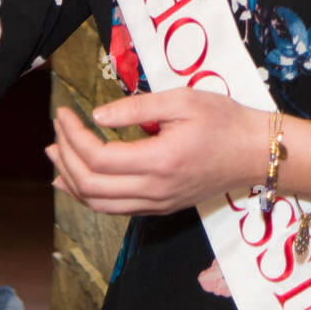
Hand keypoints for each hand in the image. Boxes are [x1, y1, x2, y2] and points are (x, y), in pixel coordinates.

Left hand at [45, 90, 266, 215]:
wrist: (255, 153)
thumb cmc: (224, 120)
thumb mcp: (183, 100)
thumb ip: (137, 107)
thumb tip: (97, 116)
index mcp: (160, 161)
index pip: (99, 158)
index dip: (73, 136)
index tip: (63, 112)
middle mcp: (155, 190)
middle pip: (91, 186)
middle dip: (65, 157)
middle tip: (56, 129)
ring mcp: (157, 204)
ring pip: (99, 205)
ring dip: (71, 180)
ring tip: (55, 154)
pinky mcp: (161, 208)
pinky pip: (115, 209)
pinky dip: (89, 196)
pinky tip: (76, 180)